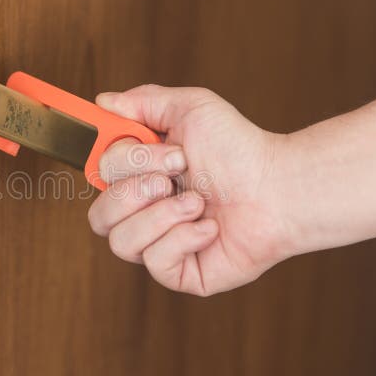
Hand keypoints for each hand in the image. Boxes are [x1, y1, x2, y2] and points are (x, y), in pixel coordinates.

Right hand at [87, 84, 294, 295]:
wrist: (277, 186)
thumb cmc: (239, 148)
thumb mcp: (190, 109)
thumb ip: (143, 102)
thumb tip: (104, 102)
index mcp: (141, 176)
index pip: (98, 176)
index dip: (110, 161)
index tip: (132, 142)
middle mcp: (145, 212)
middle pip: (99, 214)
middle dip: (136, 187)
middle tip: (176, 170)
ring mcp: (160, 245)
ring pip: (121, 241)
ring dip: (161, 214)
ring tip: (198, 201)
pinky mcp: (180, 273)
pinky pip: (155, 262)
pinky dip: (184, 237)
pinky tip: (211, 227)